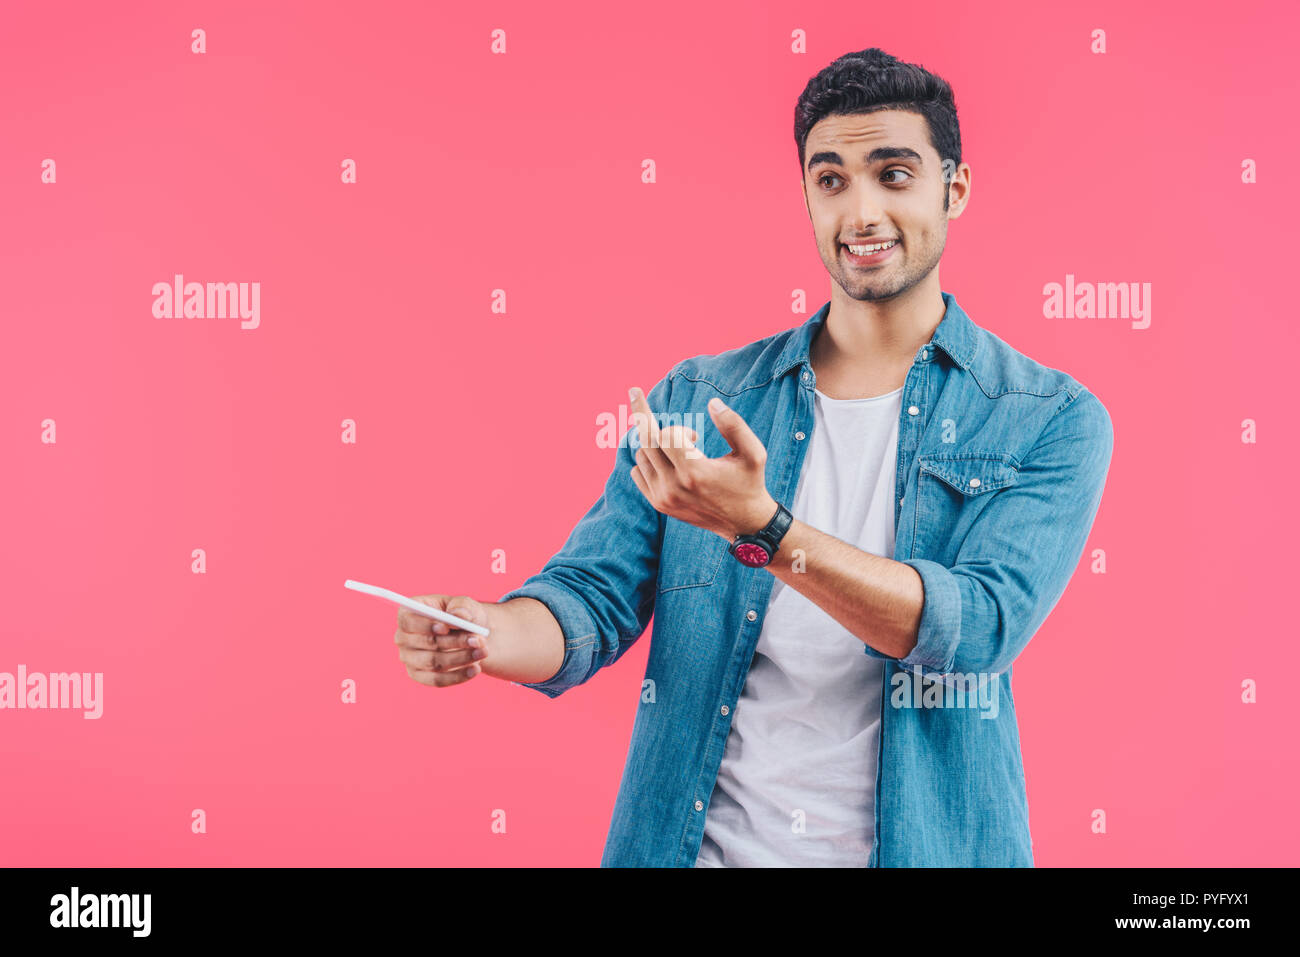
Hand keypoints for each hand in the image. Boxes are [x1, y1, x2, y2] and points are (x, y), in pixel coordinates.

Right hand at [394, 594, 489, 687]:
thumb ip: (462, 607)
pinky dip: (457, 676)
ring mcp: (410, 658)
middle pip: (425, 643)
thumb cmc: (463, 615)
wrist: (472, 634)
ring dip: (460, 658)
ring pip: (433, 662)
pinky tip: (475, 669)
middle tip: (478, 640)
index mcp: (408, 613)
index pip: (407, 621)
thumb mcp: (466, 605)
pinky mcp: (420, 675)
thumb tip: (458, 616)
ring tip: (483, 652)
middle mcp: (403, 637)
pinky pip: (436, 680)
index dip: (424, 625)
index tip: (446, 627)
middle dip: (454, 642)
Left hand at [626, 386, 777, 539]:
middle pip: (647, 441)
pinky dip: (646, 460)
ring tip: (676, 448)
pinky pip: (637, 473)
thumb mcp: (753, 453)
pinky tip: (664, 460)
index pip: (666, 435)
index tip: (695, 436)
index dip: (680, 428)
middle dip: (646, 417)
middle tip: (635, 393)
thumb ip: (734, 425)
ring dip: (654, 443)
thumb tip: (712, 403)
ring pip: (641, 455)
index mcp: (695, 472)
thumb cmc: (749, 484)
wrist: (744, 524)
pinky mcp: (659, 504)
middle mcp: (674, 486)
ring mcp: (664, 497)